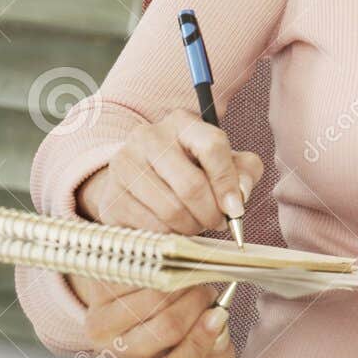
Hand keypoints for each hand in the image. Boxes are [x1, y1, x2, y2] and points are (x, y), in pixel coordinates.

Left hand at [67, 273, 235, 357]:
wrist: (119, 303)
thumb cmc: (155, 326)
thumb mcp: (182, 344)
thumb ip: (208, 345)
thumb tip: (219, 323)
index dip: (202, 338)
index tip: (219, 315)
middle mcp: (116, 353)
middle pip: (169, 326)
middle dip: (198, 303)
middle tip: (208, 293)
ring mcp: (102, 322)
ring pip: (157, 296)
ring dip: (183, 282)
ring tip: (190, 280)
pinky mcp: (100, 291)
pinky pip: (144, 274)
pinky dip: (164, 266)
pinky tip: (169, 268)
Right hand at [76, 107, 263, 235]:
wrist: (138, 178)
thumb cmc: (190, 168)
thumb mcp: (223, 161)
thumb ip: (244, 172)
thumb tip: (240, 196)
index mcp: (182, 122)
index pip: (213, 146)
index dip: (228, 182)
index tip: (236, 209)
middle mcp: (149, 137)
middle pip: (191, 185)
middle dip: (211, 213)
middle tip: (217, 223)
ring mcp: (125, 165)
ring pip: (172, 211)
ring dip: (192, 227)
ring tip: (196, 224)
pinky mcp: (112, 197)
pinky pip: (151, 228)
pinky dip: (169, 236)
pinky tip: (173, 228)